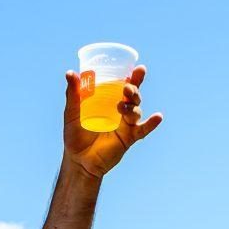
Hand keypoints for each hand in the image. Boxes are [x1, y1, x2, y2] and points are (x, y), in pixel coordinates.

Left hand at [61, 66, 160, 181]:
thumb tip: (70, 72)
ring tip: (122, 105)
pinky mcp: (128, 139)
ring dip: (133, 106)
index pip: (123, 86)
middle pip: (133, 97)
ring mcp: (125, 125)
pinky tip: (158, 116)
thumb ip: (73, 93)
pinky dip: (151, 124)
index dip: (132, 77)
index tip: (137, 68)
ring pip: (136, 111)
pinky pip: (142, 130)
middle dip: (134, 89)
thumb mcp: (72, 112)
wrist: (78, 160)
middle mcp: (120, 112)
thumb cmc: (75, 137)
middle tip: (127, 87)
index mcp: (109, 102)